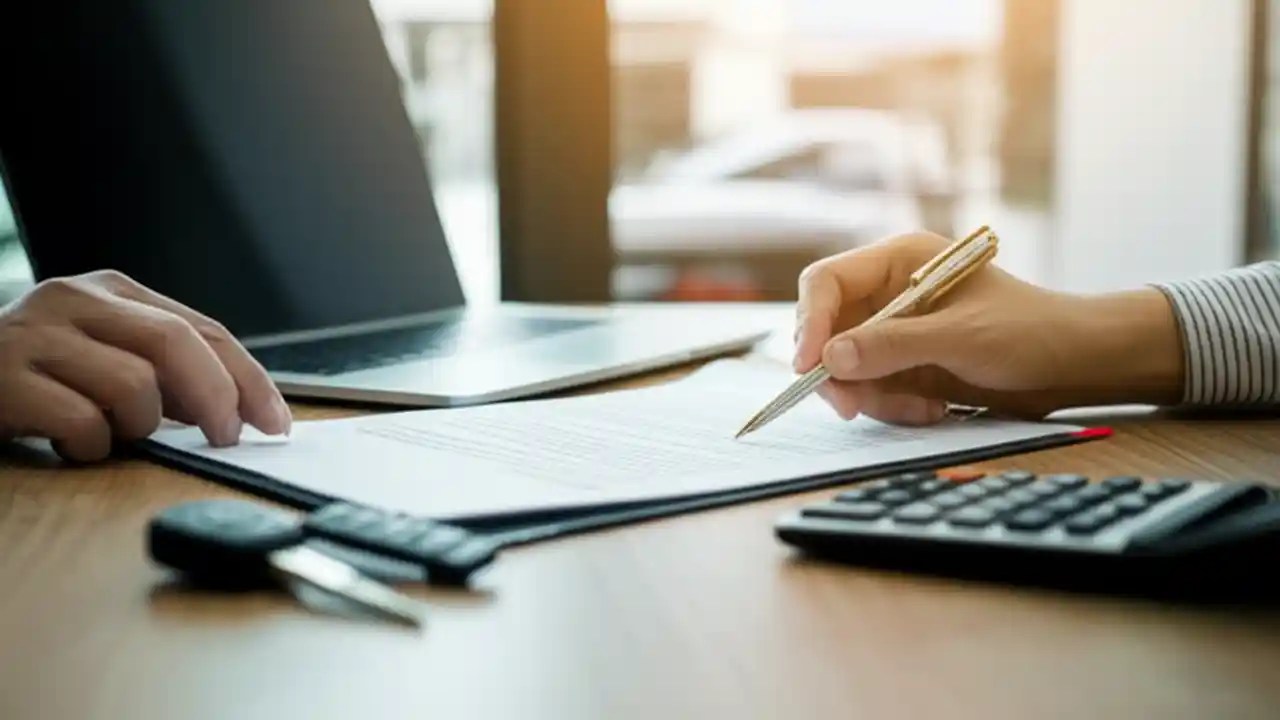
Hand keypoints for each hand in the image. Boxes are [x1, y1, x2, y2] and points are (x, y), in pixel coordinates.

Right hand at [0, 270, 290, 460]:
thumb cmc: (36, 376)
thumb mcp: (103, 358)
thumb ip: (164, 373)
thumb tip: (236, 412)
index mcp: (111, 291)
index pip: (203, 330)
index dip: (249, 379)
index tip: (276, 422)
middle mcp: (74, 300)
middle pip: (176, 343)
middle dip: (218, 398)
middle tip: (226, 440)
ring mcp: (35, 335)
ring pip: (133, 385)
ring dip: (138, 428)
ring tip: (110, 434)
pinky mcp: (1, 378)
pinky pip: (82, 422)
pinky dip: (92, 446)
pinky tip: (73, 445)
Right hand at [793, 232, 1183, 424]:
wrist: (1073, 364)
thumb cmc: (1028, 331)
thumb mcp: (961, 338)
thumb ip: (893, 346)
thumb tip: (830, 359)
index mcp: (898, 260)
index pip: (827, 282)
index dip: (810, 322)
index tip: (809, 366)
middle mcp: (887, 291)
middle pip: (827, 329)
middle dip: (838, 372)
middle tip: (850, 407)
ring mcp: (893, 330)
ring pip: (845, 367)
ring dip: (873, 396)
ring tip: (921, 408)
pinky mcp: (903, 364)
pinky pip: (871, 389)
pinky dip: (893, 406)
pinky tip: (932, 409)